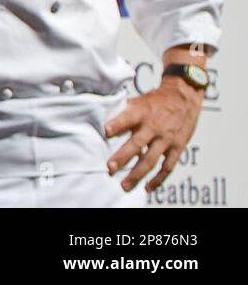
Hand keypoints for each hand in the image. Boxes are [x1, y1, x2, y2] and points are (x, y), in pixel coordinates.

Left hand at [103, 78, 202, 192]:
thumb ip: (121, 113)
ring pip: (151, 160)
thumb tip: (101, 122)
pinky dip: (158, 179)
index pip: (127, 118)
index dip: (116, 125)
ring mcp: (166, 139)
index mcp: (141, 112)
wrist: (182, 97)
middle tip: (110, 167)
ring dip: (137, 174)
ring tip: (124, 185)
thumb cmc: (154, 101)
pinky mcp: (177, 148)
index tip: (105, 131)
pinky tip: (147, 187)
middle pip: (137, 143)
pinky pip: (167, 166)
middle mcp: (153, 127)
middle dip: (123, 156)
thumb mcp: (137, 101)